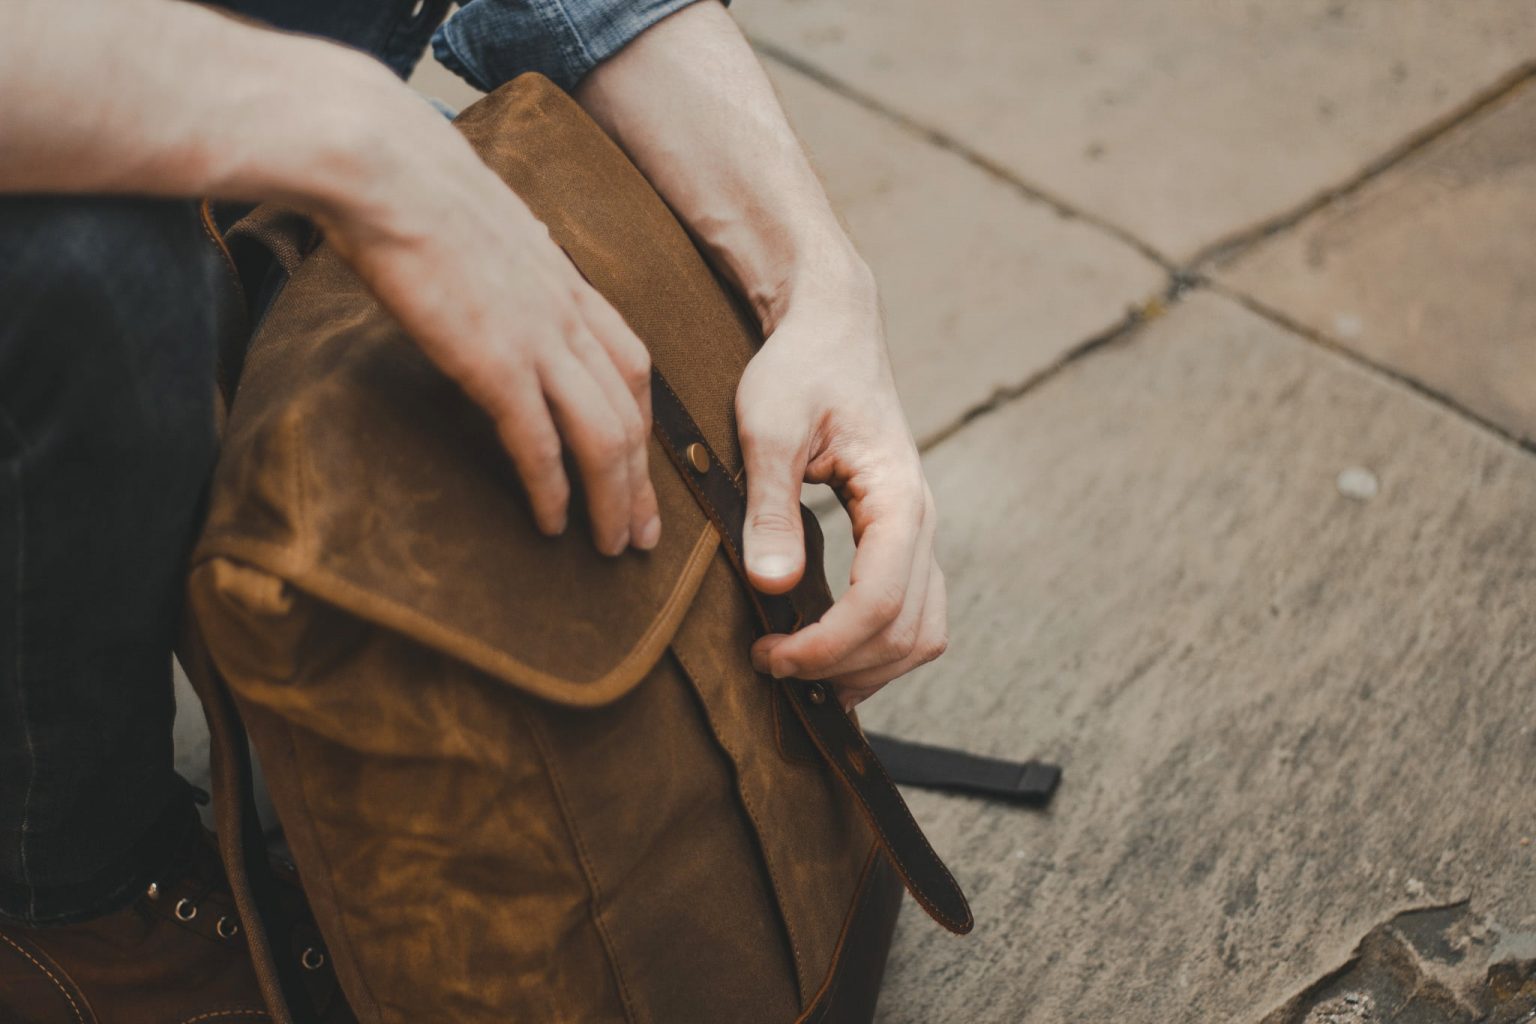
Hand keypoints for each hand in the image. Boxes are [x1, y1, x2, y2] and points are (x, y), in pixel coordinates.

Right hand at [304, 59, 658, 555]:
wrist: (384, 167)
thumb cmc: (418, 189)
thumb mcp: (491, 230)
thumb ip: (510, 270)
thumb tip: (498, 286)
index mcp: (569, 286)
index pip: (632, 367)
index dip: (645, 426)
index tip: (644, 469)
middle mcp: (569, 317)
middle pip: (632, 415)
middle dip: (643, 483)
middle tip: (643, 536)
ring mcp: (538, 341)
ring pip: (605, 438)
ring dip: (614, 499)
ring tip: (610, 547)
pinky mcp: (495, 362)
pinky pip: (540, 443)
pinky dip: (553, 489)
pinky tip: (553, 523)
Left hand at [741, 293, 947, 706]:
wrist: (832, 329)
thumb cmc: (799, 368)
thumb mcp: (769, 428)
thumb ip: (771, 506)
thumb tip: (772, 586)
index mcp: (897, 494)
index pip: (882, 601)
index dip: (828, 645)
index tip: (769, 655)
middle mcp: (922, 518)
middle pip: (909, 630)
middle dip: (843, 665)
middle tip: (771, 665)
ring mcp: (918, 530)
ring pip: (922, 631)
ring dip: (869, 667)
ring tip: (802, 675)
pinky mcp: (901, 536)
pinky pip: (913, 610)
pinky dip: (878, 646)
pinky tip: (829, 653)